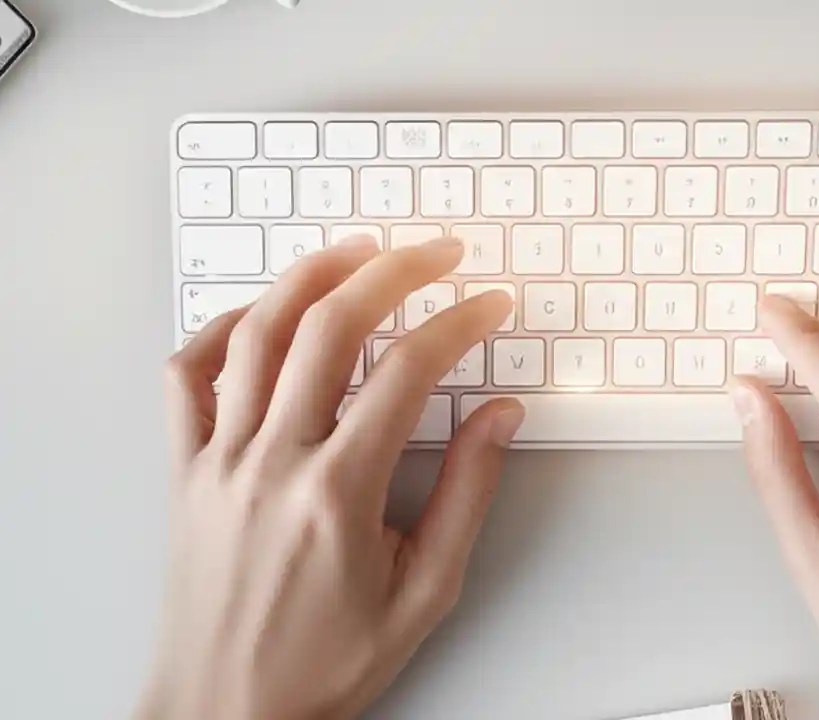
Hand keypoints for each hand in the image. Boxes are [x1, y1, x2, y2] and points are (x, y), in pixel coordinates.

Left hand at [138, 235, 523, 719]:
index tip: (489, 305)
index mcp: (338, 494)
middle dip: (395, 272)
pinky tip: (263, 312)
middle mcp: (272, 463)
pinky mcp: (185, 468)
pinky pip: (189, 373)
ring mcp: (219, 459)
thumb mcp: (424, 592)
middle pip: (334, 328)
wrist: (226, 712)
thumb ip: (466, 496)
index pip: (410, 372)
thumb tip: (498, 420)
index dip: (461, 324)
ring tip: (358, 250)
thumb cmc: (322, 664)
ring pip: (260, 333)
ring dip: (313, 275)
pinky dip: (225, 327)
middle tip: (436, 254)